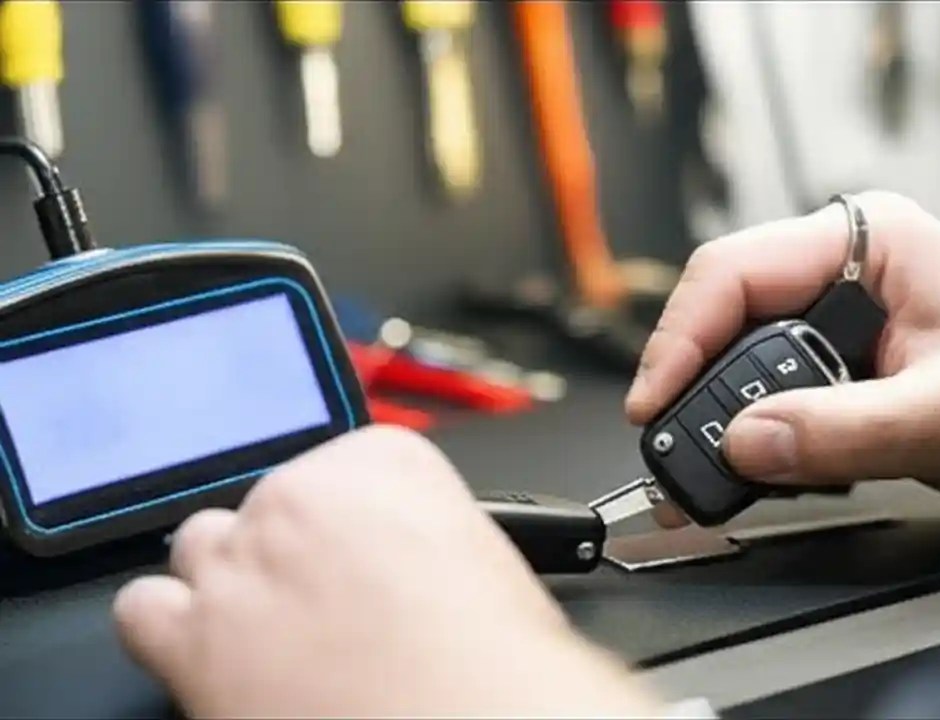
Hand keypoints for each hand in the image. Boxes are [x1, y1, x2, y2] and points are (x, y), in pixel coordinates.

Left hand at [112, 426, 664, 718]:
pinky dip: (172, 629)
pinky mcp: (191, 641)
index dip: (369, 519)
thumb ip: (430, 538)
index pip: (355, 462)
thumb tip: (420, 568)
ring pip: (202, 544)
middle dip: (299, 551)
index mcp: (384, 465)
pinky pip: (144, 610)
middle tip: (341, 609)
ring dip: (233, 579)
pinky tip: (218, 657)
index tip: (380, 554)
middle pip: (275, 502)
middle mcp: (301, 500)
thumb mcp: (489, 565)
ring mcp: (238, 567)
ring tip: (277, 630)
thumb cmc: (501, 667)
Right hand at [627, 192, 939, 506]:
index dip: (681, 339)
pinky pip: (777, 382)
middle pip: (727, 310)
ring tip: (706, 464)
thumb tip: (745, 442)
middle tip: (671, 445)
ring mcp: (847, 308)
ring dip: (722, 407)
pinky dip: (759, 425)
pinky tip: (757, 459)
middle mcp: (848, 264)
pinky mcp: (850, 354)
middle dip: (692, 379)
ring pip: (744, 350)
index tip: (656, 403)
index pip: (734, 272)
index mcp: (867, 240)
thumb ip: (843, 430)